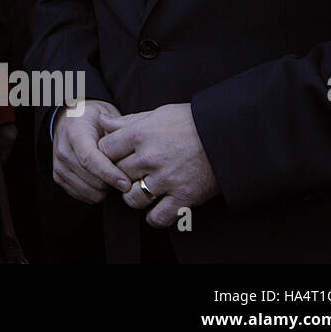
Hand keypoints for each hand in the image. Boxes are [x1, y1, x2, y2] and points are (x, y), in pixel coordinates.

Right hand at [51, 99, 129, 202]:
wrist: (69, 119)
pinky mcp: (59, 177)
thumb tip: (131, 151)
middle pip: (92, 180)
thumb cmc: (91, 119)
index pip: (90, 159)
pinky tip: (101, 180)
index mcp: (75, 133)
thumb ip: (117, 133)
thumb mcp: (107, 116)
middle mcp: (63, 150)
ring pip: (89, 192)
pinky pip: (83, 196)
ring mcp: (59, 165)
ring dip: (105, 189)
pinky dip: (96, 193)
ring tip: (112, 176)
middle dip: (113, 183)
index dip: (109, 174)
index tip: (126, 183)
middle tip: (125, 175)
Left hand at [97, 103, 219, 227]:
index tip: (116, 156)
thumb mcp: (157, 114)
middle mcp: (150, 158)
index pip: (105, 150)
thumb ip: (128, 121)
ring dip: (135, 197)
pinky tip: (157, 207)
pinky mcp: (184, 197)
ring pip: (132, 198)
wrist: (227, 135)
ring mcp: (167, 179)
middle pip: (117, 174)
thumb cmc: (190, 122)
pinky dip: (154, 217)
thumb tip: (103, 121)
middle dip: (121, 174)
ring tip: (143, 190)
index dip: (108, 154)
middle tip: (131, 174)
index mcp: (141, 134)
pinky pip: (158, 217)